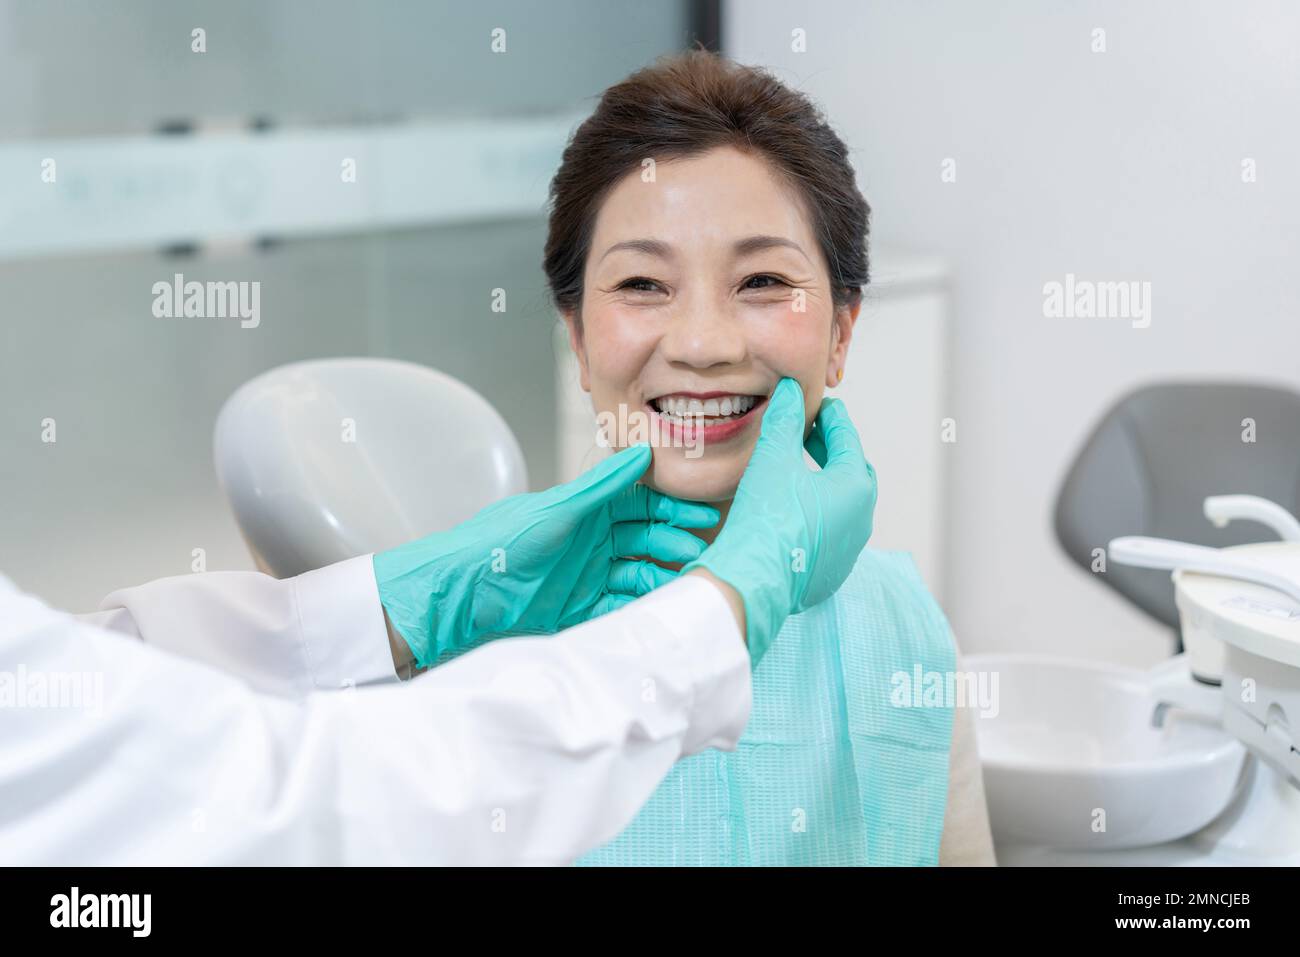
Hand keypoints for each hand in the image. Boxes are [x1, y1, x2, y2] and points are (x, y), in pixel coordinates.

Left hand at [373, 444, 718, 666]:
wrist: (464, 594)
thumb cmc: (502, 543)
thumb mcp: (557, 511)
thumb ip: (602, 486)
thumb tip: (641, 452)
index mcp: (587, 511)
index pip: (640, 505)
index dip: (673, 508)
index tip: (704, 514)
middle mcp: (593, 542)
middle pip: (646, 540)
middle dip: (676, 542)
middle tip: (704, 550)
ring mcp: (590, 576)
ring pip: (640, 574)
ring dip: (665, 576)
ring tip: (691, 582)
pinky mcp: (583, 609)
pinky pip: (624, 606)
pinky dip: (644, 607)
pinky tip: (664, 609)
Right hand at [682, 377, 876, 664]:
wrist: (753, 579)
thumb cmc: (767, 518)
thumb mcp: (773, 458)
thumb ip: (784, 420)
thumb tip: (791, 390)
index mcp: (855, 488)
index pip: (848, 440)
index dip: (832, 419)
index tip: (822, 405)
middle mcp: (861, 520)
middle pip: (852, 473)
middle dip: (832, 451)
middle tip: (810, 435)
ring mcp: (848, 550)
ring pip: (843, 507)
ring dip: (825, 484)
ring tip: (799, 472)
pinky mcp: (830, 573)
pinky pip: (830, 535)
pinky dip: (817, 516)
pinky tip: (794, 511)